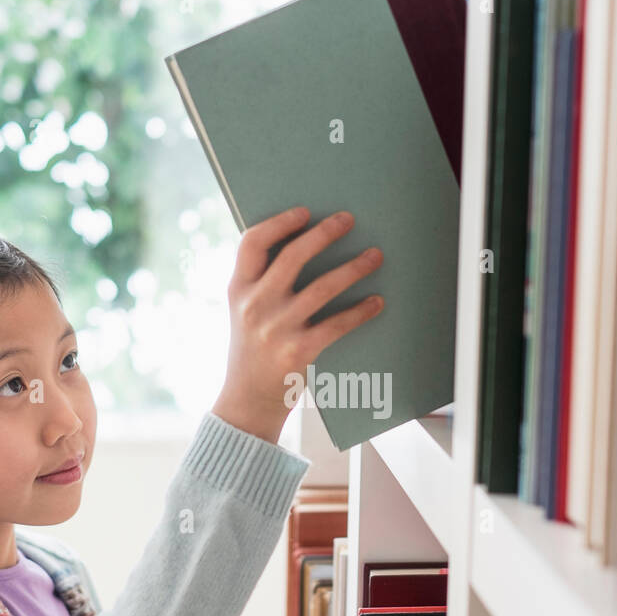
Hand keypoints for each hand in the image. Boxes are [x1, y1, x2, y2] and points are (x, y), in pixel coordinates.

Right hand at [211, 206, 384, 443]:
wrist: (246, 403)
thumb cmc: (252, 352)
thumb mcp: (243, 313)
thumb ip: (261, 283)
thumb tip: (304, 246)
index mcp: (238, 290)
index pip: (252, 243)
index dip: (279, 223)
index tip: (304, 212)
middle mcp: (254, 306)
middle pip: (292, 257)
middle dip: (323, 234)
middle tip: (348, 220)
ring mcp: (276, 329)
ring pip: (322, 288)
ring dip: (353, 269)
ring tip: (375, 256)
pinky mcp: (298, 352)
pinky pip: (337, 325)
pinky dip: (361, 311)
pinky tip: (378, 301)